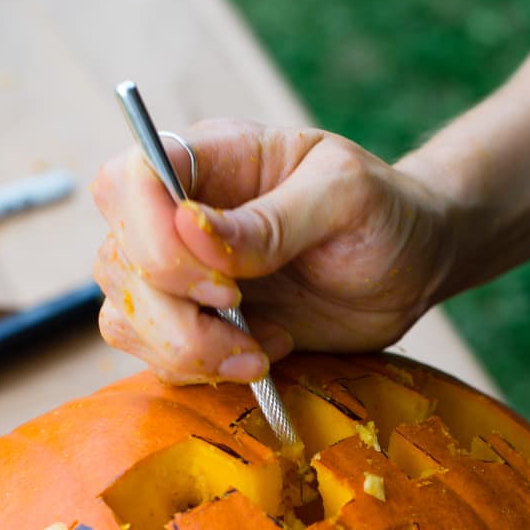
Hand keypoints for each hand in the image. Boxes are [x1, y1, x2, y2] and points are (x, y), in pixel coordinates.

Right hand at [91, 120, 457, 383]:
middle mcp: (178, 215)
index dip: (152, 237)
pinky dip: (202, 370)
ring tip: (262, 350)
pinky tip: (263, 356)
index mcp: (209, 160)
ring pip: (126, 315)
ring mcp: (181, 274)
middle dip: (173, 311)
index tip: (224, 282)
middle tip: (244, 315)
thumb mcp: (345, 198)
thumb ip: (271, 219)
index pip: (128, 181)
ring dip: (186, 349)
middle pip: (118, 261)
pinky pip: (156, 356)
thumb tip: (189, 229)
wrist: (410, 269)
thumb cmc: (383, 214)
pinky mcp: (197, 325)